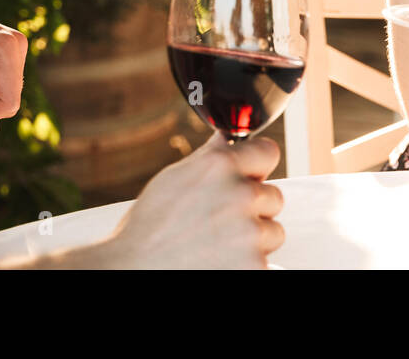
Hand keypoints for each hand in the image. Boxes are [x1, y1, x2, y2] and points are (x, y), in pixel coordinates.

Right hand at [100, 134, 284, 267]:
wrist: (134, 271)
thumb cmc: (148, 229)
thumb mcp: (173, 178)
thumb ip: (208, 157)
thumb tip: (227, 138)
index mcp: (219, 165)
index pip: (268, 151)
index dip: (257, 165)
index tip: (251, 175)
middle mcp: (239, 194)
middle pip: (273, 196)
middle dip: (254, 208)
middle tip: (220, 221)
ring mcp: (249, 232)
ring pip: (273, 232)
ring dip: (254, 240)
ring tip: (217, 245)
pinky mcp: (255, 266)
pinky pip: (264, 261)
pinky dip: (247, 265)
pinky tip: (219, 262)